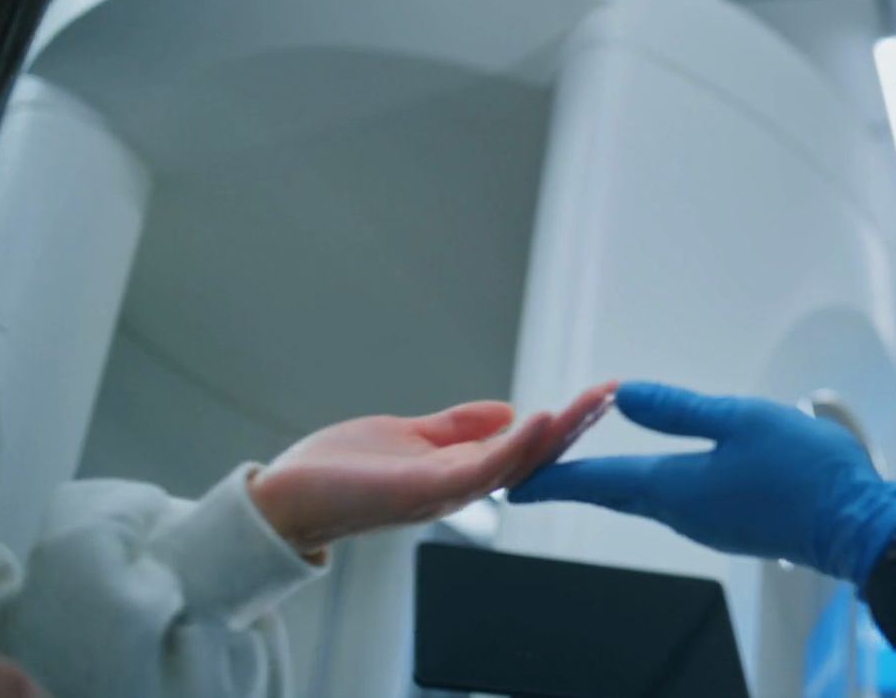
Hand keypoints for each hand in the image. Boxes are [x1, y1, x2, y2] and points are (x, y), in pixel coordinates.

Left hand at [249, 383, 616, 554]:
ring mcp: (446, 491)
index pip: (524, 446)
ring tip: (591, 403)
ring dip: (557, 432)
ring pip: (517, 463)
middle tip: (612, 394)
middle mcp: (461, 486)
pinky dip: (516, 445)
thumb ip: (456, 426)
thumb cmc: (336, 473)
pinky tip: (539, 418)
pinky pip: (483, 469)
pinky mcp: (424, 491)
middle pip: (532, 456)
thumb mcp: (407, 436)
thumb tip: (506, 411)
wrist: (282, 501)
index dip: (563, 422)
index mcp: (458, 471)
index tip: (598, 394)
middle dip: (575, 425)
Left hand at [508, 382, 895, 582]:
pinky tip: (657, 465)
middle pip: (615, 492)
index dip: (552, 478)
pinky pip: (675, 500)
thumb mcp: (740, 421)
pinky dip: (650, 479)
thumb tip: (626, 397)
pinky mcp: (731, 524)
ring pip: (645, 496)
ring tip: (589, 453)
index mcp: (676, 489)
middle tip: (543, 461)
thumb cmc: (805, 475)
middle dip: (577, 472)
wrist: (856, 526)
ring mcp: (707, 523)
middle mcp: (682, 514)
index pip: (597, 482)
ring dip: (613, 474)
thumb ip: (680, 409)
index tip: (514, 483)